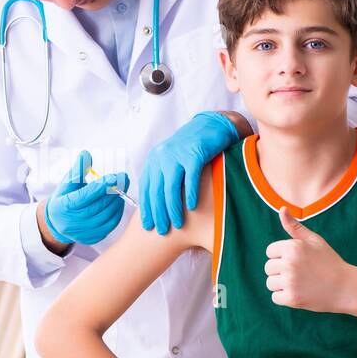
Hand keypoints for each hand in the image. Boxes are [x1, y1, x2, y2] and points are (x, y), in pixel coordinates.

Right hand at [44, 149, 130, 245]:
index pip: (86, 195)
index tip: (114, 176)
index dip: (102, 186)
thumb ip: (78, 170)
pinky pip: (110, 225)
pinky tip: (118, 201)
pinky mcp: (93, 238)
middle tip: (124, 179)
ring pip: (106, 216)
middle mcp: (73, 222)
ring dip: (117, 201)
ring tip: (121, 189)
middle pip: (98, 206)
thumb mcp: (67, 183)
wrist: (58, 223)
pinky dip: (117, 212)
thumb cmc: (64, 198)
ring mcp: (83, 232)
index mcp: (64, 206)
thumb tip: (86, 154)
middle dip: (113, 191)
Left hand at [140, 110, 240, 234]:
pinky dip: (191, 194)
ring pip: (171, 187)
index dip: (146, 208)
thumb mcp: (172, 161)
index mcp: (154, 160)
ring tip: (177, 224)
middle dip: (159, 213)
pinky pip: (190, 179)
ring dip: (174, 208)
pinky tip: (193, 208)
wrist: (210, 126)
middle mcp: (162, 157)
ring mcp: (177, 155)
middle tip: (162, 231)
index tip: (148, 226)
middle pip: (157, 191)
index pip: (146, 188)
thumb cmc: (191, 148)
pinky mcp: (193, 154)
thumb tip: (157, 204)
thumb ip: (164, 177)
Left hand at [264, 207, 356, 312]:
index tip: (298, 261)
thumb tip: (282, 208)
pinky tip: (301, 293)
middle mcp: (289, 263)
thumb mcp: (314, 240)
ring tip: (301, 283)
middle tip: (302, 274)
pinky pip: (275, 298)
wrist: (346, 288)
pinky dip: (286, 298)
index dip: (282, 256)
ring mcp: (290, 281)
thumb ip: (295, 226)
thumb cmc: (329, 262)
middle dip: (281, 271)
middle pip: (268, 268)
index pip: (270, 251)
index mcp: (292, 247)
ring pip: (270, 283)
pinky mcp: (292, 298)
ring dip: (282, 286)